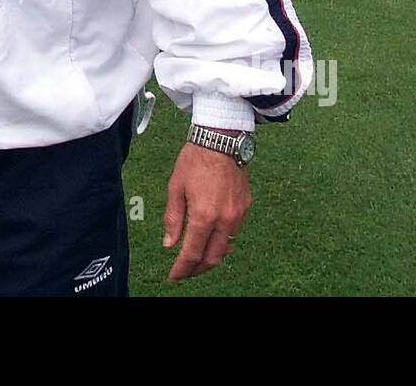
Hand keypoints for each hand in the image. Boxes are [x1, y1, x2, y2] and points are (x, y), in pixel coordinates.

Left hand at [162, 142, 251, 280]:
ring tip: (197, 258)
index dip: (182, 269)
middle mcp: (225, 220)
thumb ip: (173, 219)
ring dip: (211, 257)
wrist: (221, 139)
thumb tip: (170, 244)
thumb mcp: (175, 188)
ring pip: (226, 248)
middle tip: (185, 271)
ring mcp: (238, 215)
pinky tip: (211, 238)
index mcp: (204, 216)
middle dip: (198, 269)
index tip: (174, 276)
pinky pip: (234, 233)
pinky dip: (222, 242)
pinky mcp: (246, 207)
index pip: (193, 253)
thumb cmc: (195, 160)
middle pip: (213, 258)